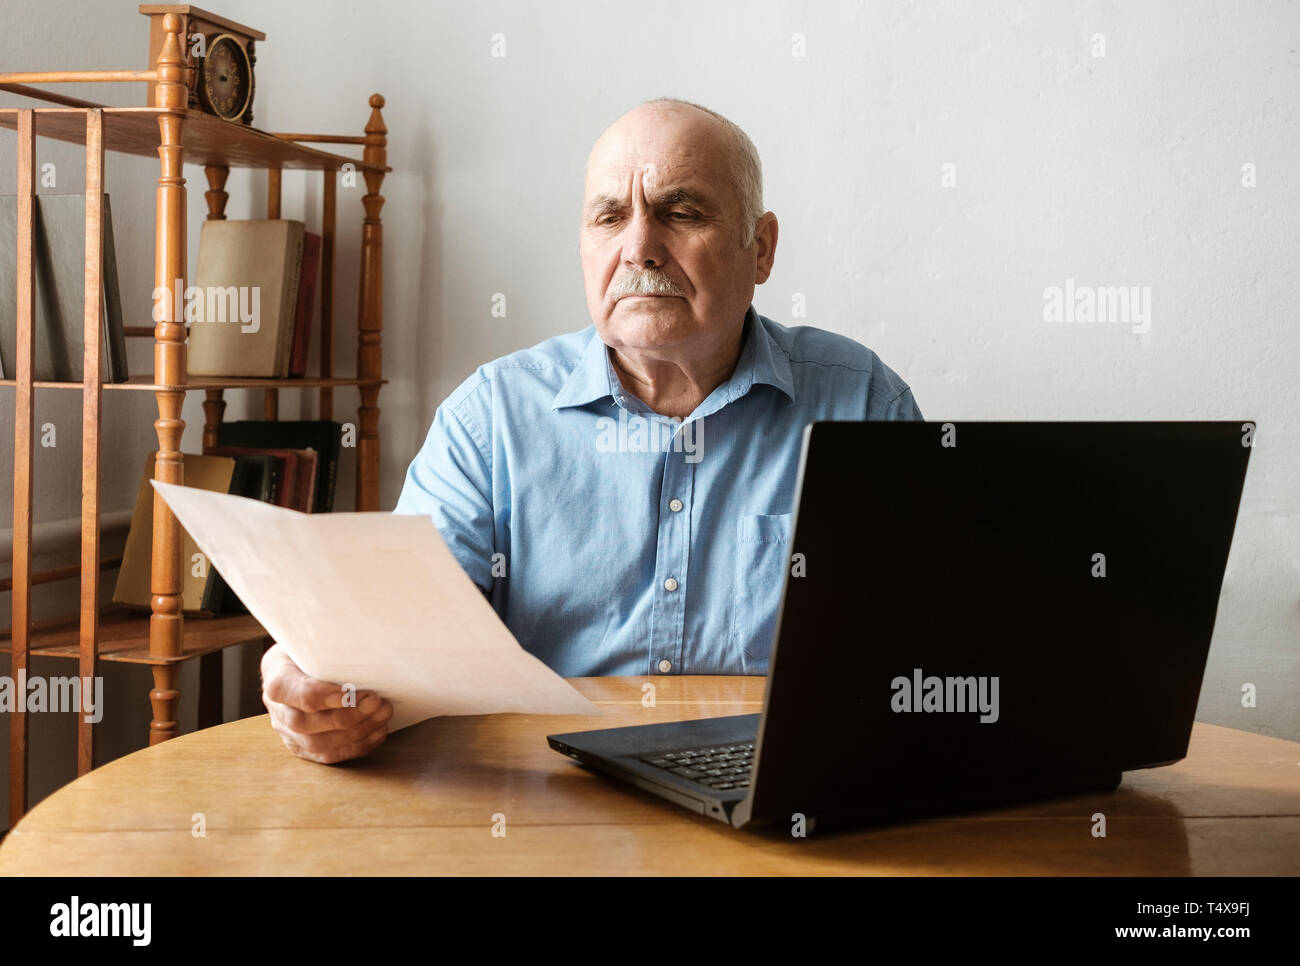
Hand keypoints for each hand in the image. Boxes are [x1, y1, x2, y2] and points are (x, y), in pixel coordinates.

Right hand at [260, 642, 393, 763]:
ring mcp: (289, 732)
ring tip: (383, 714)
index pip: (285, 690)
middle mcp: (277, 707)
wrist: (310, 662)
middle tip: (376, 702)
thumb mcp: (316, 635)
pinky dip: (357, 746)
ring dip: (356, 732)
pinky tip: (378, 730)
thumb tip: (364, 639)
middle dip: (346, 716)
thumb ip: (328, 641)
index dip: (318, 695)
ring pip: (317, 744)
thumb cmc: (318, 646)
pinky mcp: (305, 747)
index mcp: (275, 674)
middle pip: (303, 723)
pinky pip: (329, 755)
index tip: (350, 692)